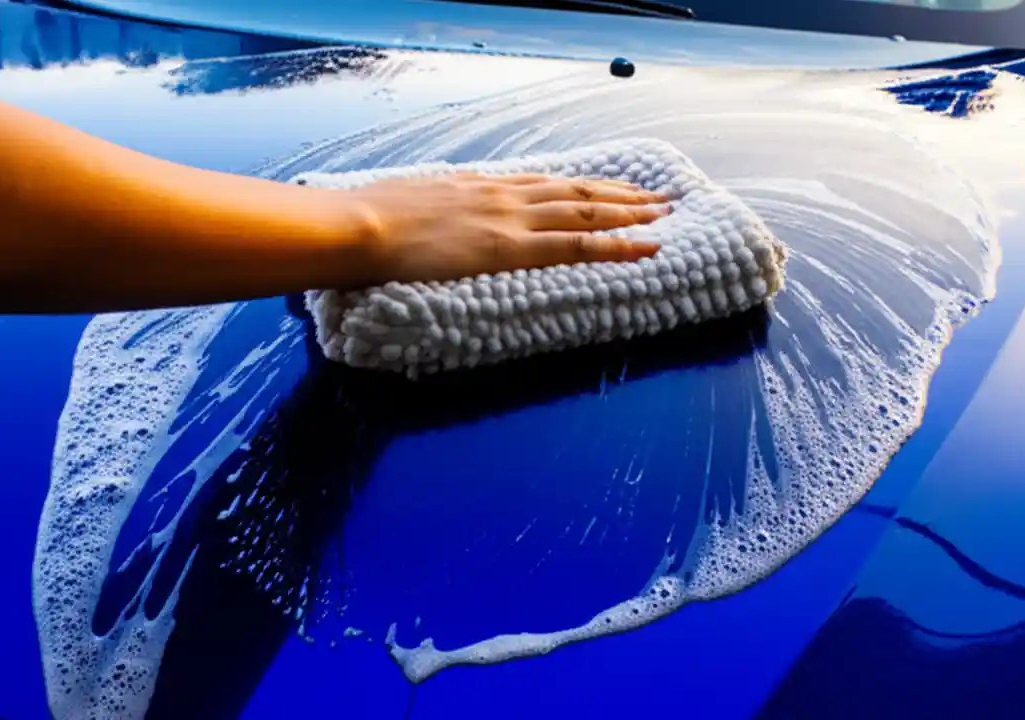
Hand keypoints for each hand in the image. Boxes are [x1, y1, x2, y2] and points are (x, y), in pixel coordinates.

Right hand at [349, 173, 668, 283]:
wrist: (360, 227)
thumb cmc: (374, 221)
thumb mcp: (415, 205)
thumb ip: (442, 209)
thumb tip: (446, 216)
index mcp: (482, 186)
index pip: (547, 184)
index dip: (585, 185)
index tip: (612, 187)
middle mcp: (505, 196)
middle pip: (577, 191)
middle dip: (621, 194)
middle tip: (658, 197)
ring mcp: (512, 220)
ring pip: (587, 212)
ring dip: (630, 214)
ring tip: (663, 215)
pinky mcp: (512, 248)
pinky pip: (577, 246)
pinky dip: (617, 245)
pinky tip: (644, 247)